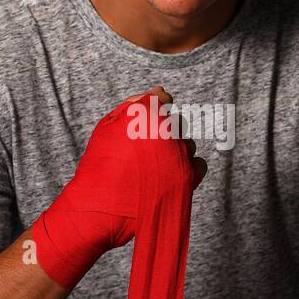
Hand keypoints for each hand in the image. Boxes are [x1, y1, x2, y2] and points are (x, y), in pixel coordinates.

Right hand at [31, 85, 205, 288]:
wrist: (100, 207)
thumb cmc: (100, 165)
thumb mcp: (107, 126)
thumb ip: (132, 104)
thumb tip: (158, 91)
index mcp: (147, 114)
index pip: (163, 98)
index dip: (153, 110)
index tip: (144, 124)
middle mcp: (167, 132)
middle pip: (175, 122)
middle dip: (162, 132)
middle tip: (143, 151)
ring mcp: (179, 156)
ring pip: (187, 143)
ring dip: (175, 150)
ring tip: (153, 167)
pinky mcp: (187, 178)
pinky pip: (199, 164)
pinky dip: (188, 167)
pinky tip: (170, 174)